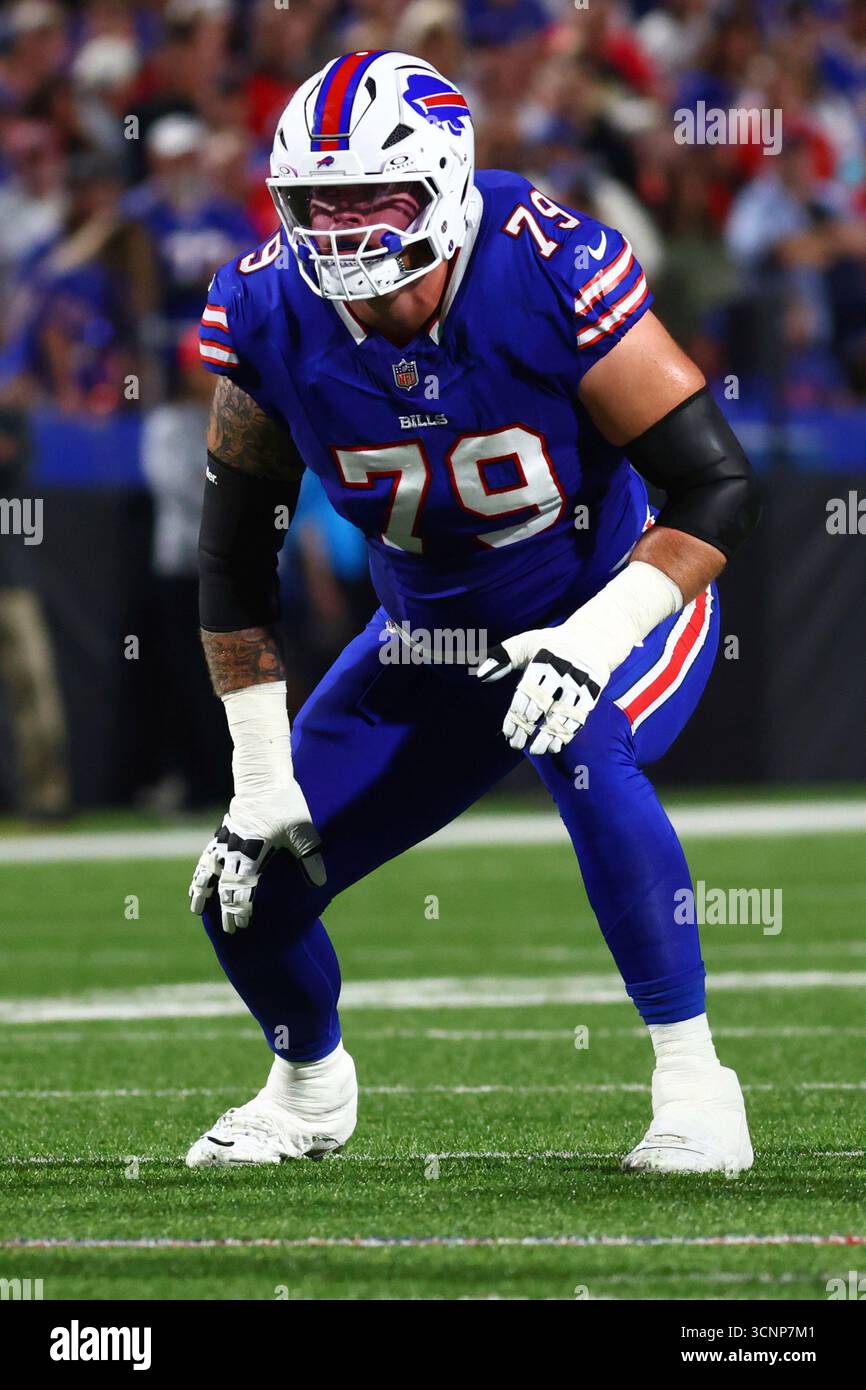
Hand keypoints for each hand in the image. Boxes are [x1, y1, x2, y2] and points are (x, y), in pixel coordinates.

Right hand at [189, 785, 324, 933]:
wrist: (265, 775)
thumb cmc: (286, 803)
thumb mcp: (302, 831)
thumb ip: (309, 857)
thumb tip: (320, 882)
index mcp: (252, 852)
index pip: (244, 887)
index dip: (242, 907)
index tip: (242, 924)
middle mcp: (235, 848)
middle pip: (226, 884)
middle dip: (225, 908)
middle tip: (227, 930)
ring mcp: (227, 837)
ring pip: (209, 868)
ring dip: (202, 889)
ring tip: (195, 907)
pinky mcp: (226, 828)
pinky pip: (209, 852)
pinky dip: (202, 868)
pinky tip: (200, 876)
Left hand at [476, 626, 607, 755]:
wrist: (592, 640)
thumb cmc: (551, 644)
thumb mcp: (526, 643)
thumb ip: (502, 657)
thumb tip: (480, 674)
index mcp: (543, 660)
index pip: (526, 692)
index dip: (516, 714)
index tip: (508, 731)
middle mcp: (561, 673)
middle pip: (541, 704)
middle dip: (527, 726)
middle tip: (516, 743)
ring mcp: (578, 685)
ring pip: (561, 714)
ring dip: (547, 736)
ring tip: (535, 750)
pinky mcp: (591, 695)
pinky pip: (578, 718)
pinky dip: (566, 734)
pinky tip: (554, 746)